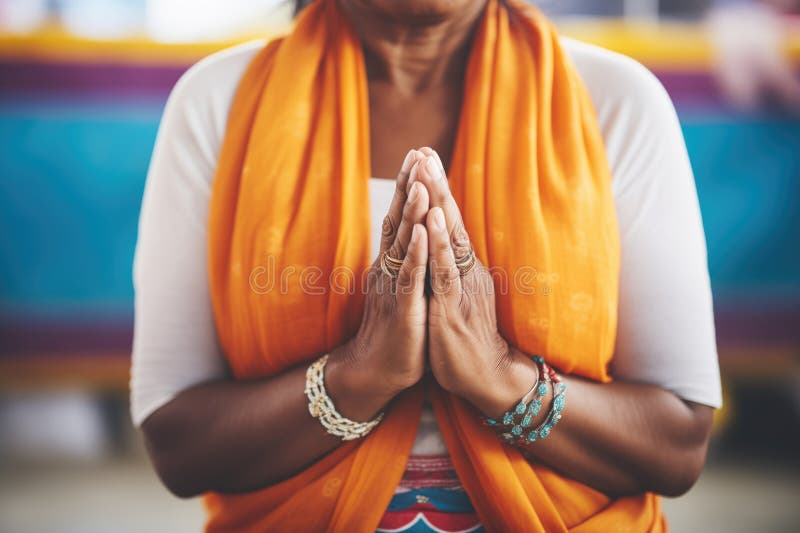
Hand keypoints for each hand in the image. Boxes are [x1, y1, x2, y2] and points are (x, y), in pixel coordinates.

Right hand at [326, 150, 429, 419]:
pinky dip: (418, 255)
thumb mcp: (403, 288)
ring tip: (420, 183)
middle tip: (417, 153)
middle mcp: (390, 268)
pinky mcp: (404, 310)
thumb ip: (408, 261)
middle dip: (409, 186)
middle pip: (399, 220)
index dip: (408, 186)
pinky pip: (411, 278)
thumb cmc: (395, 329)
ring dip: (412, 213)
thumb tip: (416, 234)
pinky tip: (424, 233)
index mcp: (393, 262)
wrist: (374, 370)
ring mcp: (395, 287)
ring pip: (404, 244)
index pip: (400, 217)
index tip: (418, 155)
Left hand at [412, 149, 539, 418]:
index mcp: (463, 268)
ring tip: (428, 172)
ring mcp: (460, 288)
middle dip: (437, 184)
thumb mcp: (455, 297)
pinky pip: (444, 273)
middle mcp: (465, 271)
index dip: (437, 191)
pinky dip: (438, 246)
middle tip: (425, 150)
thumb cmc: (467, 337)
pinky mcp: (452, 309)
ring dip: (437, 204)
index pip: (449, 222)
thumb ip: (448, 271)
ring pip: (449, 239)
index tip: (426, 158)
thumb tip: (438, 245)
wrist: (488, 377)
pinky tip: (432, 222)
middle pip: (450, 221)